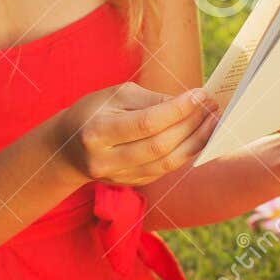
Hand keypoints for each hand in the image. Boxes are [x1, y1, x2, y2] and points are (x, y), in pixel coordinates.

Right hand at [51, 80, 220, 187]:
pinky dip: (186, 153)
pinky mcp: (131, 184)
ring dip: (196, 141)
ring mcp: (118, 177)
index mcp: (97, 132)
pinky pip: (165, 170)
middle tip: (212, 106)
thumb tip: (189, 103)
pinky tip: (199, 136)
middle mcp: (106, 160)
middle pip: (160, 146)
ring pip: (167, 163)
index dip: (177, 110)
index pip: (146, 123)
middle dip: (192, 125)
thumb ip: (151, 100)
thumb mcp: (114, 95)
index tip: (201, 94)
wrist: (67, 149)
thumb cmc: (93, 112)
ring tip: (212, 121)